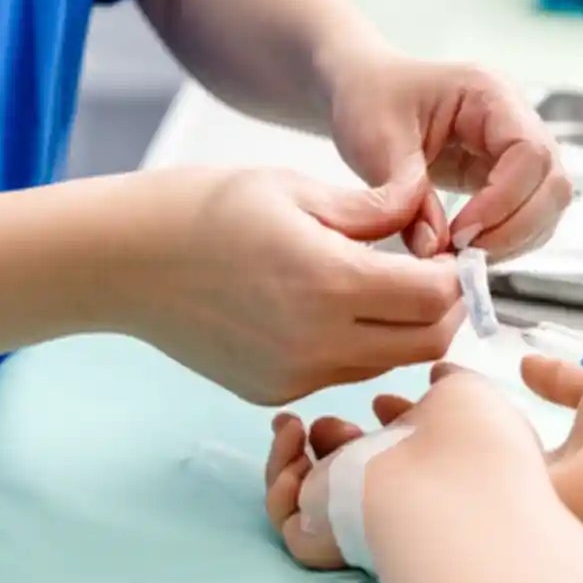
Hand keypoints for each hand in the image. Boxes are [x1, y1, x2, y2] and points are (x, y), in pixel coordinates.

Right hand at [103, 167, 464, 404]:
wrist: (127, 262)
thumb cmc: (207, 210)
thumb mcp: (298, 189)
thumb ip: (375, 209)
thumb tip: (428, 215)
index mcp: (330, 281)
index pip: (436, 298)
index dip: (456, 275)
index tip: (450, 254)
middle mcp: (318, 342)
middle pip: (425, 345)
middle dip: (442, 312)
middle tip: (430, 276)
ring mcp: (295, 376)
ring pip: (385, 364)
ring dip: (400, 331)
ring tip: (377, 288)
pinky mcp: (274, 392)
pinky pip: (341, 375)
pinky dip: (354, 347)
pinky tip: (326, 311)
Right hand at [265, 363, 545, 568]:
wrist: (449, 483)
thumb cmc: (465, 437)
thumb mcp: (467, 391)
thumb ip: (450, 381)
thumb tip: (438, 375)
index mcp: (430, 471)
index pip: (401, 452)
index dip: (387, 421)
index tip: (381, 400)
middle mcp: (391, 502)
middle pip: (350, 475)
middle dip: (332, 438)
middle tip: (322, 418)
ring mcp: (353, 525)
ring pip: (307, 500)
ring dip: (291, 456)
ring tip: (291, 425)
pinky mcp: (320, 541)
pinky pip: (287, 521)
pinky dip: (280, 483)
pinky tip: (291, 443)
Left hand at [327, 54, 571, 261]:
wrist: (365, 91)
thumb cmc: (370, 98)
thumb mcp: (376, 141)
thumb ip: (405, 194)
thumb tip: (435, 248)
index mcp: (490, 94)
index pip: (529, 153)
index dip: (503, 202)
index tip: (460, 234)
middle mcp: (516, 119)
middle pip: (552, 183)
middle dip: (514, 229)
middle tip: (465, 255)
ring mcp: (515, 150)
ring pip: (548, 206)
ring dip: (513, 240)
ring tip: (462, 256)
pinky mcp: (505, 177)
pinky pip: (528, 216)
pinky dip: (506, 241)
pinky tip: (467, 249)